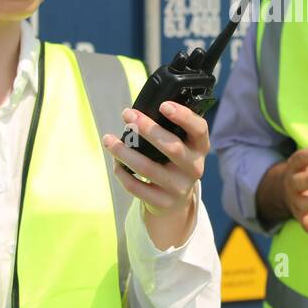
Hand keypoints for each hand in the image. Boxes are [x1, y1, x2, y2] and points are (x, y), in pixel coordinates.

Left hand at [103, 101, 208, 220]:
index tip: (163, 105)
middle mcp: (194, 168)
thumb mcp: (182, 147)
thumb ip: (170, 130)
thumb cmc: (173, 163)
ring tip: (108, 140)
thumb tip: (138, 113)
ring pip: (148, 168)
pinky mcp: (162, 203)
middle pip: (172, 147)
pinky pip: (136, 187)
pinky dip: (122, 173)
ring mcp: (179, 188)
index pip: (199, 129)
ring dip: (124, 152)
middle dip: (147, 128)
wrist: (176, 202)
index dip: (183, 116)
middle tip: (127, 114)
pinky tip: (115, 163)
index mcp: (200, 148)